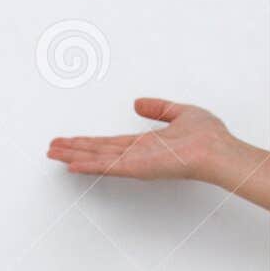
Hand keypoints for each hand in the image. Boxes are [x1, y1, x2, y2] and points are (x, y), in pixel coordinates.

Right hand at [46, 96, 233, 182]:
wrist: (217, 149)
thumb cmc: (208, 135)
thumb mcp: (180, 112)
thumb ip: (158, 108)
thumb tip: (138, 103)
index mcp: (146, 143)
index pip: (110, 142)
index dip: (89, 141)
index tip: (71, 140)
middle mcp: (137, 154)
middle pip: (98, 150)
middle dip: (74, 149)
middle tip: (52, 148)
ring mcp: (136, 162)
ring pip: (98, 158)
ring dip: (74, 156)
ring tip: (54, 154)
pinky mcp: (139, 167)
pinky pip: (109, 166)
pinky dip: (90, 166)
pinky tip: (73, 165)